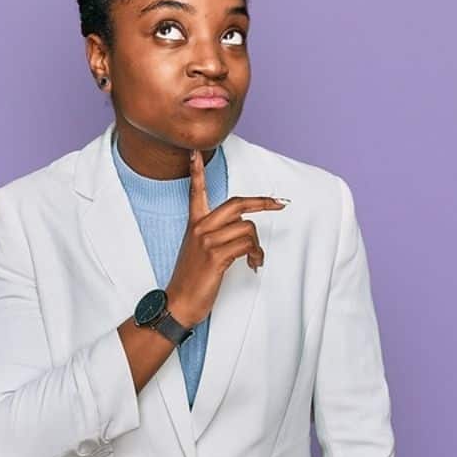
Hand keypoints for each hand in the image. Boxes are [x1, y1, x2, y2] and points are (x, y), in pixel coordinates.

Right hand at [165, 147, 287, 326]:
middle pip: (237, 204)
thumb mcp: (197, 250)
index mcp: (194, 224)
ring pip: (247, 228)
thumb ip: (215, 233)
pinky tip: (252, 265)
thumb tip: (244, 227)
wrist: (178, 303)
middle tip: (279, 204)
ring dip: (258, 245)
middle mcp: (199, 228)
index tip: (195, 152)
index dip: (196, 171)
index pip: (196, 191)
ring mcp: (207, 241)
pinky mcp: (215, 256)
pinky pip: (247, 245)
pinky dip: (256, 255)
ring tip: (255, 259)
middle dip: (262, 202)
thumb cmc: (191, 279)